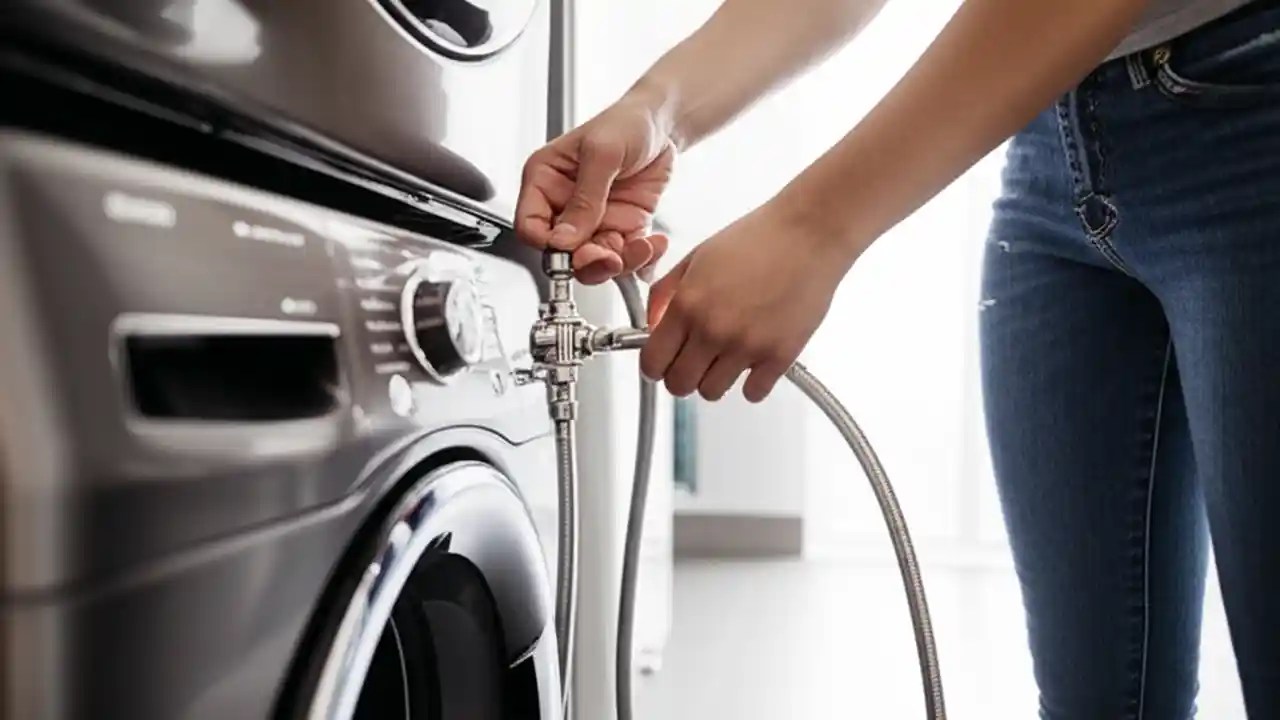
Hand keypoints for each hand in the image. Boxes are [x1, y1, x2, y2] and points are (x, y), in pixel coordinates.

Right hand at [515, 95, 675, 283]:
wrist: (663, 125)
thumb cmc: (626, 123)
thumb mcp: (602, 153)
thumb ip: (584, 198)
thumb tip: (565, 238)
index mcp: (545, 181)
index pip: (530, 226)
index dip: (547, 244)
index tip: (569, 248)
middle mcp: (566, 206)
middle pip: (563, 253)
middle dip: (587, 261)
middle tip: (608, 256)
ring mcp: (595, 220)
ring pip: (595, 262)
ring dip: (618, 263)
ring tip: (639, 247)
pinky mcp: (622, 228)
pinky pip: (626, 258)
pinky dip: (642, 260)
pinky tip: (652, 244)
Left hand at [640, 198, 854, 402]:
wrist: (809, 233)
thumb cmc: (758, 239)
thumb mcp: (697, 258)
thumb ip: (666, 293)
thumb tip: (652, 326)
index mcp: (687, 304)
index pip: (652, 362)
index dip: (654, 365)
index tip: (662, 363)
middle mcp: (713, 330)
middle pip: (679, 385)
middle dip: (681, 375)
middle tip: (694, 360)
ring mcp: (747, 347)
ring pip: (711, 392)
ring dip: (715, 378)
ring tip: (727, 356)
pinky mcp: (779, 356)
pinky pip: (752, 393)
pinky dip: (751, 382)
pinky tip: (754, 359)